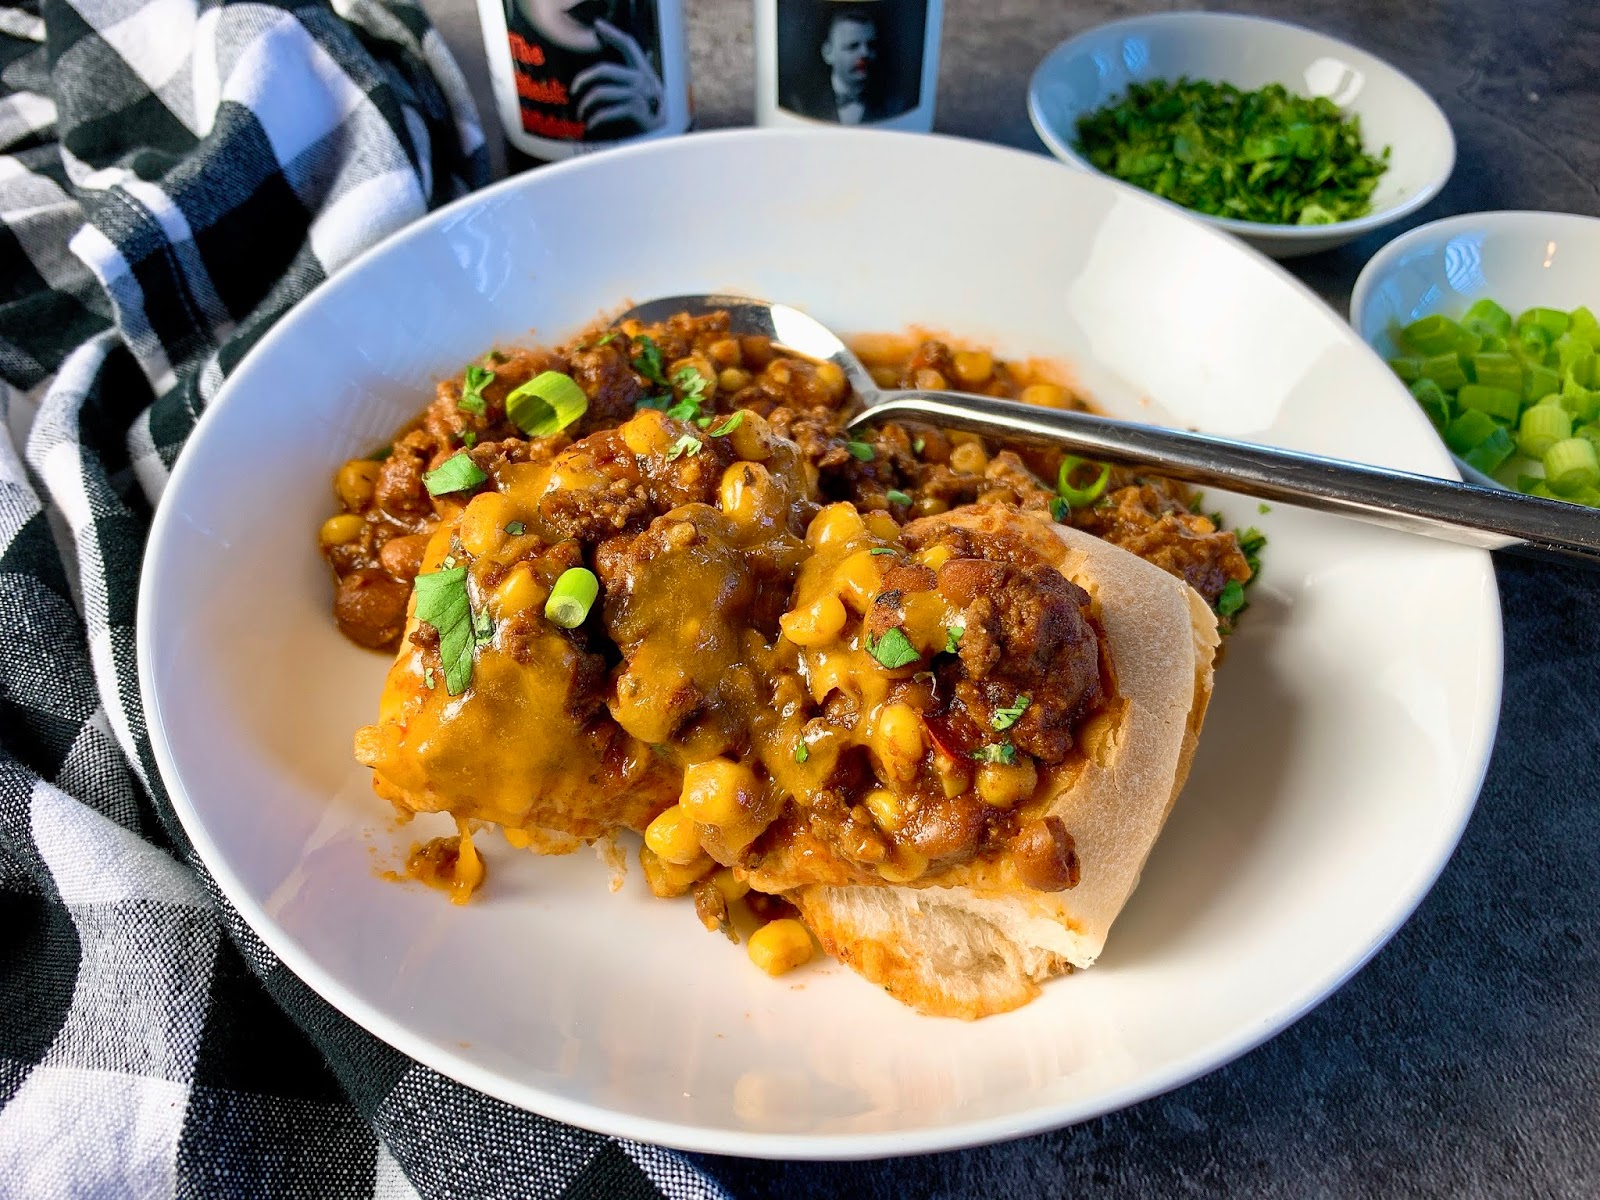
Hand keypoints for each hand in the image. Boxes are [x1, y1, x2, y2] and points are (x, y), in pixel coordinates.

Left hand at [571, 19, 664, 134]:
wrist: (663, 145)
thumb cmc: (646, 124)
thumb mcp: (640, 99)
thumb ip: (626, 85)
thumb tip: (600, 77)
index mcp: (645, 73)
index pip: (629, 46)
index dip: (613, 33)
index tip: (598, 26)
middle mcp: (644, 80)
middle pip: (604, 70)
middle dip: (583, 79)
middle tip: (574, 91)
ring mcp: (641, 96)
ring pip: (600, 93)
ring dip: (586, 105)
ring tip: (582, 114)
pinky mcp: (637, 112)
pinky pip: (606, 112)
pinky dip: (594, 120)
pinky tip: (591, 125)